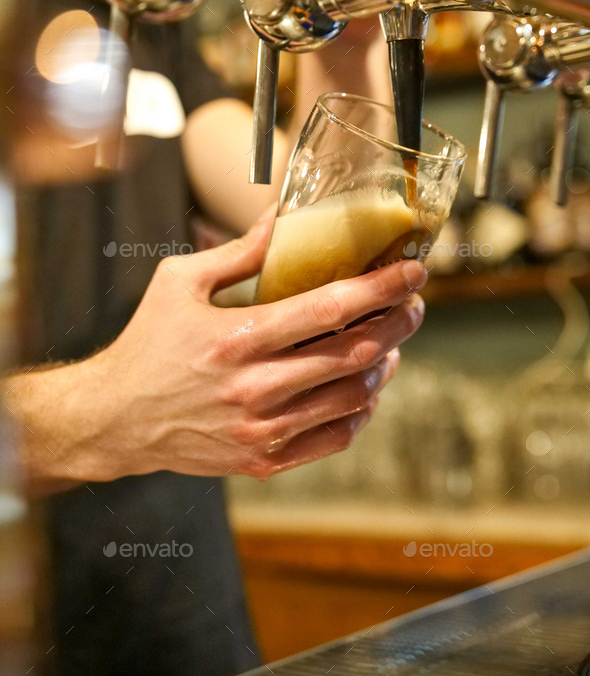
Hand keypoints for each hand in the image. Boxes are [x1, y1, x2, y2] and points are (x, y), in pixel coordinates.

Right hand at [10, 209, 426, 492]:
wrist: (116, 418)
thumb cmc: (148, 343)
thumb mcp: (180, 282)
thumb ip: (239, 252)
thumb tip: (284, 216)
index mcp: (237, 338)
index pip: (329, 308)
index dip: (381, 287)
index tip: (412, 271)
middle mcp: (255, 389)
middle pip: (354, 353)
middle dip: (399, 322)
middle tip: (414, 302)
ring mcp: (262, 431)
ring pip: (353, 397)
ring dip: (386, 364)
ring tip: (393, 340)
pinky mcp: (263, 459)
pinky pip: (335, 438)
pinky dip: (362, 410)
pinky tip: (365, 386)